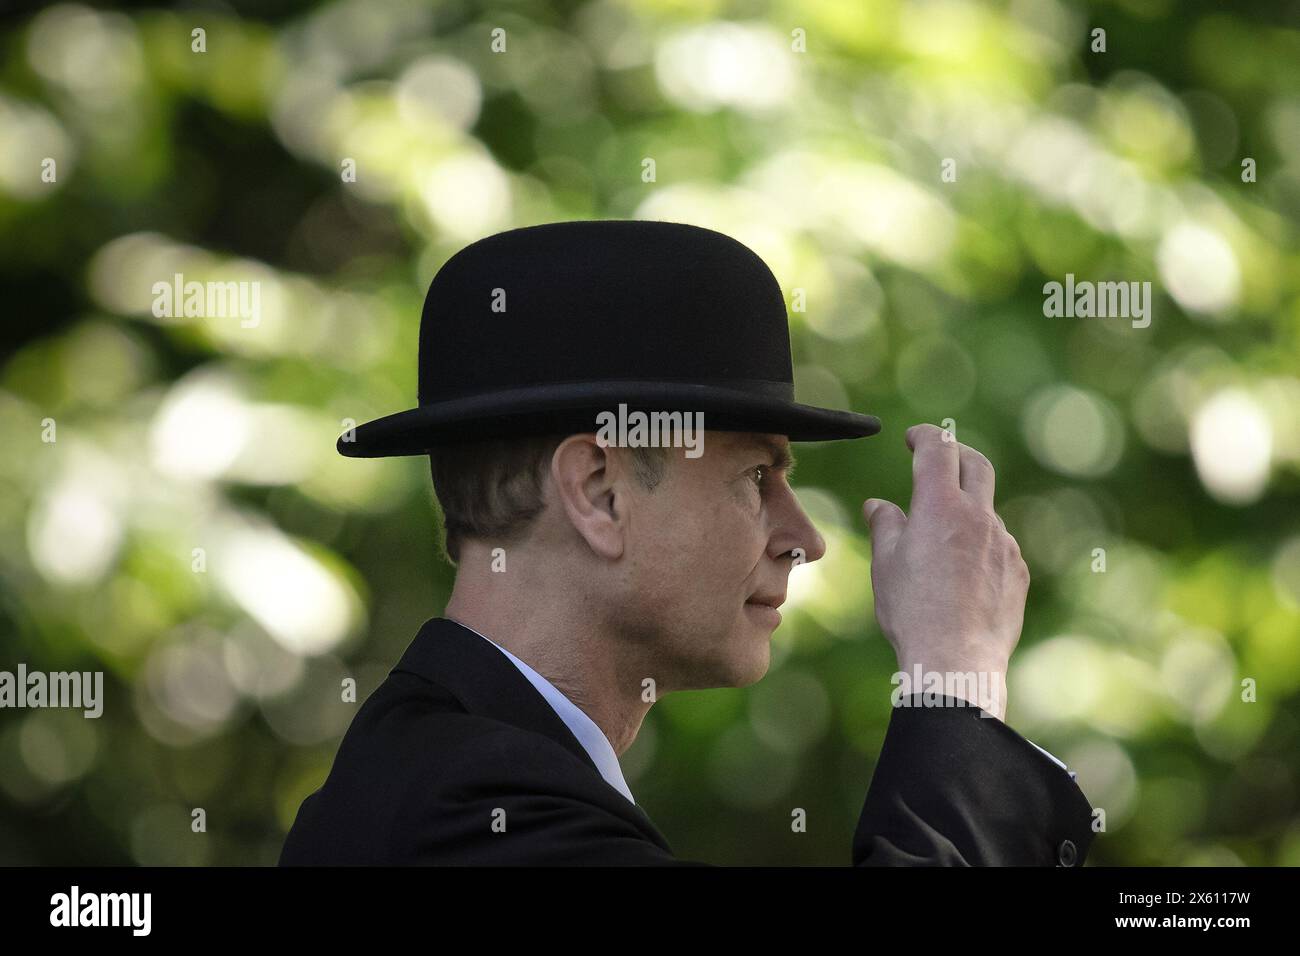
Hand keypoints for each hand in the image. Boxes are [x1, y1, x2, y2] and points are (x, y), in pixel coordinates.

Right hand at [861, 424, 1028, 720]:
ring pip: (987, 510)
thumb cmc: (911, 611)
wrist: (956, 660)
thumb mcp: (885, 564)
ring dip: (967, 509)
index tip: (915, 437)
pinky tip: (963, 571)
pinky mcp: (1017, 571)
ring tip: (941, 535)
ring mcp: (1004, 544)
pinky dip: (980, 544)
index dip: (925, 436)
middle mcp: (979, 517)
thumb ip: (886, 526)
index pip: (938, 449)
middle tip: (940, 456)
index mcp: (940, 506)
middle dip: (957, 453)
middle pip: (976, 465)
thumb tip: (879, 505)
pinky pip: (999, 546)